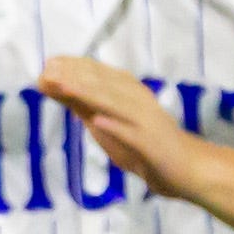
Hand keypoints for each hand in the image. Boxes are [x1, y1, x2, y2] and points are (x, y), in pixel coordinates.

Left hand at [37, 59, 207, 200]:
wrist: (186, 169)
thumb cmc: (143, 145)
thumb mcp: (108, 121)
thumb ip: (82, 104)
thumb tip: (51, 85)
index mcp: (128, 92)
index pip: (98, 74)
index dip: (72, 68)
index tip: (46, 63)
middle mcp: (137, 101)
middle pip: (103, 85)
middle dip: (75, 77)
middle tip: (48, 70)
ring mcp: (146, 122)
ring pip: (115, 104)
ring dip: (89, 94)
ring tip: (65, 87)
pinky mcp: (152, 144)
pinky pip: (132, 134)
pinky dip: (115, 127)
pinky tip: (98, 121)